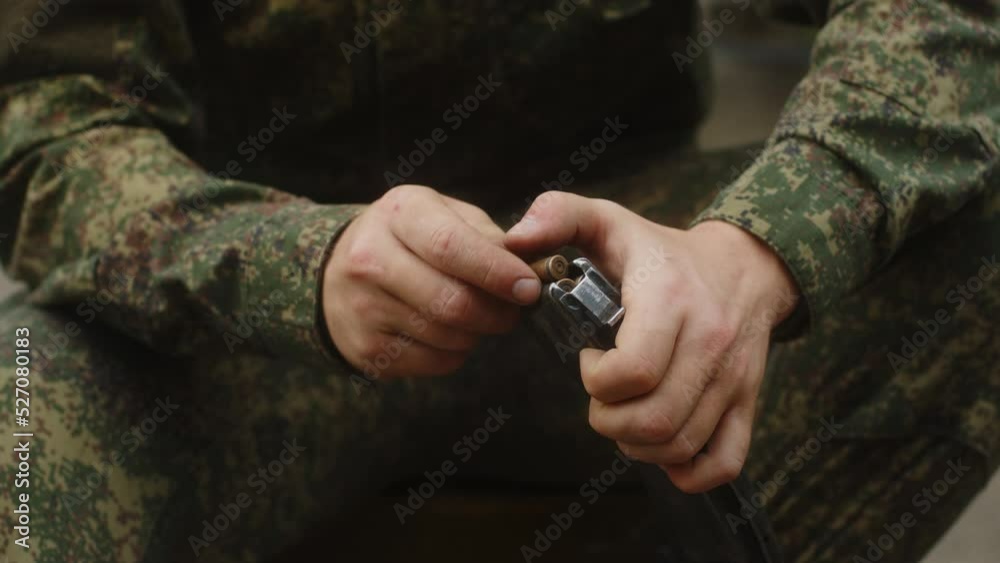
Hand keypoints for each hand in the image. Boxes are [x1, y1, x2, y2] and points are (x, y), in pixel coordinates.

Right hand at [324, 185, 540, 377]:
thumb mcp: (445, 214)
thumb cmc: (410, 239)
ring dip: (478, 332)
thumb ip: (488, 236)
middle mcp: (370, 258)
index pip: (450, 246)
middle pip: (451, 301)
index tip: (529, 287)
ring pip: (447, 336)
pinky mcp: (366, 349)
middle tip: (513, 310)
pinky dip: (456, 352)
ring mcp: (362, 307)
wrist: (339, 271)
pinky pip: (435, 362)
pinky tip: (448, 332)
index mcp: (399, 214)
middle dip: (497, 312)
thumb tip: (527, 266)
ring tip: (477, 316)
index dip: (496, 272)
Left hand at [505, 192, 798, 492]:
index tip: (589, 358)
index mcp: (671, 300)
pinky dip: (688, 471)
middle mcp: (709, 343)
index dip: (596, 380)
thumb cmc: (662, 250)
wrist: (745, 265)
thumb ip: (558, 216)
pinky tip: (662, 447)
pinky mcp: (747, 401)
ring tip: (625, 414)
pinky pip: (725, 461)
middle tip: (601, 397)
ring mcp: (733, 378)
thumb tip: (515, 239)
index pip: (633, 372)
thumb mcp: (608, 220)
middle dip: (609, 422)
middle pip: (654, 421)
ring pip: (682, 445)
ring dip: (638, 446)